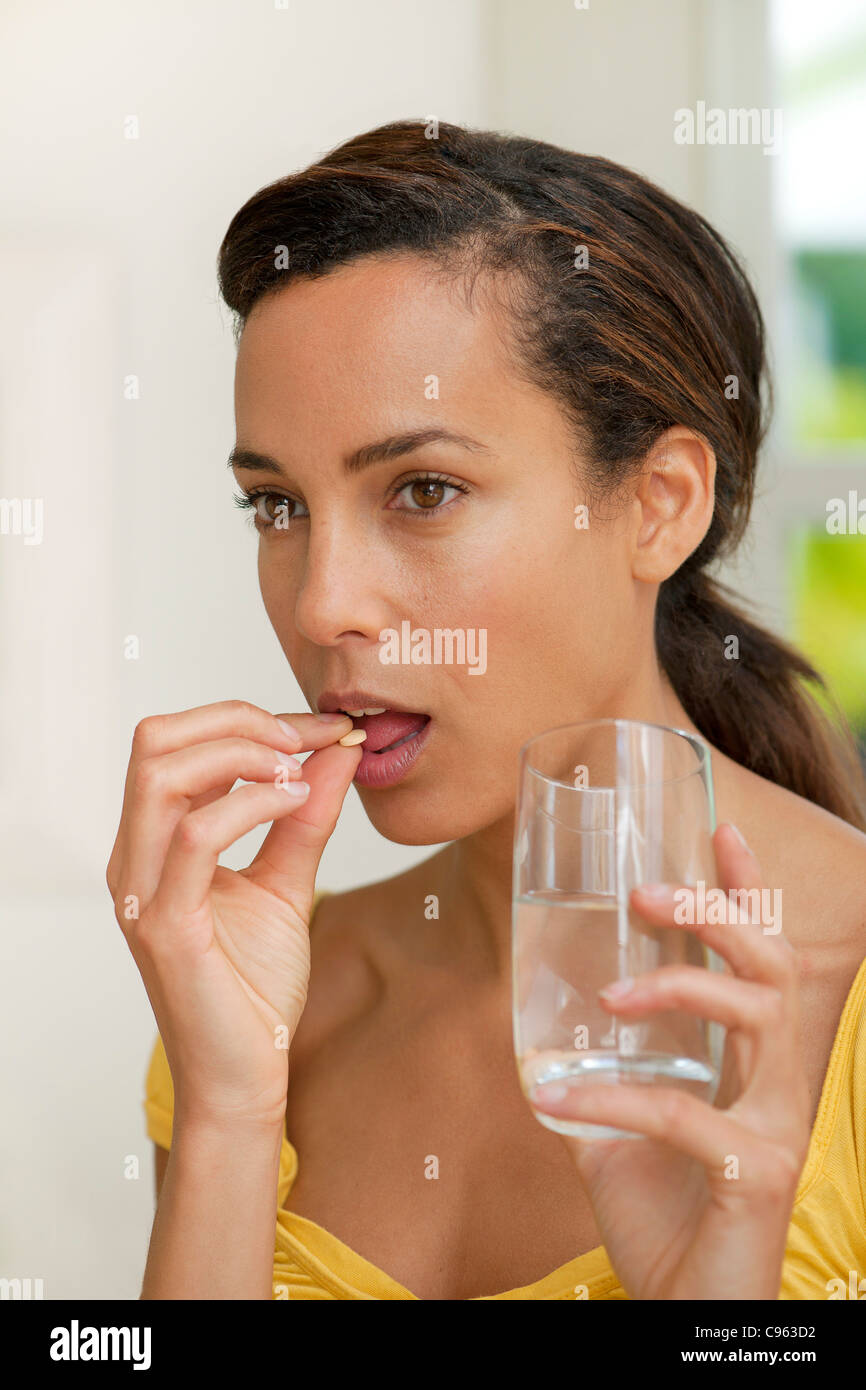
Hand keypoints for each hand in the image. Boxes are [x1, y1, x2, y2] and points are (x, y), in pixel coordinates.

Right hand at [106, 700, 357, 1129]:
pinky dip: (250, 803)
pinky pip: (195, 837)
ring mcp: (142, 893)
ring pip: (162, 775)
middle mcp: (133, 860)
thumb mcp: (288, 881)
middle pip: (155, 740)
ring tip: (298, 771)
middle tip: (304, 739)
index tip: (320, 727)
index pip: (173, 743)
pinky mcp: (166, 926)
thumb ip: (305, 815)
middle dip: (237, 720)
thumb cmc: (255, 986)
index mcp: (151, 845)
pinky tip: (295, 804)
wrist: (246, 1073)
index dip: (246, 718)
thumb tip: (335, 749)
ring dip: (241, 754)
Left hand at [532, 823, 810, 1299]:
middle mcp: (775, 1084)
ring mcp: (775, 1127)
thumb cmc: (667, 1221)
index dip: (748, 891)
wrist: (686, 1312)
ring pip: (758, 1017)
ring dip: (680, 987)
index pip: (763, 958)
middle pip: (774, 968)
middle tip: (649, 892)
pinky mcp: (754, 1174)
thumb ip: (599, 1086)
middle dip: (716, 914)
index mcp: (749, 1064)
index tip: (719, 828)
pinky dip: (615, 1099)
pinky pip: (682, 1114)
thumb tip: (545, 1047)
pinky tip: (564, 1100)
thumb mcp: (621, 1136)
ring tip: (611, 993)